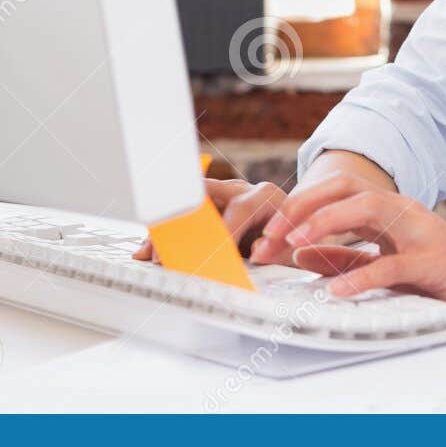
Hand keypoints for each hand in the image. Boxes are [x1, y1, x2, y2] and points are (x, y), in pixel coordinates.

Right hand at [131, 177, 285, 261]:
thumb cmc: (295, 240)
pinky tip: (149, 250)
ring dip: (168, 229)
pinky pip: (185, 218)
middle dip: (184, 226)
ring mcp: (222, 198)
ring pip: (188, 207)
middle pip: (205, 199)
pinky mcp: (211, 210)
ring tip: (150, 254)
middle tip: (166, 254)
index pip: (239, 208)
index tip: (207, 255)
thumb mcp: (291, 246)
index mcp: (264, 196)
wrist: (296, 230)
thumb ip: (275, 249)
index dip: (222, 231)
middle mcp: (240, 191)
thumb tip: (254, 253)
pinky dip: (168, 234)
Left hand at [257, 173, 445, 321]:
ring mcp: (421, 232)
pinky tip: (339, 290)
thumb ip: (345, 256)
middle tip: (270, 233)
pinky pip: (394, 265)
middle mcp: (403, 211)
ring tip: (296, 242)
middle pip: (347, 189)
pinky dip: (363, 275)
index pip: (336, 191)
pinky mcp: (435, 261)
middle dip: (304, 206)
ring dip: (327, 222)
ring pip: (370, 210)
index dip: (298, 206)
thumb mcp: (387, 261)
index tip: (266, 231)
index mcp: (389, 210)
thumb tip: (299, 250)